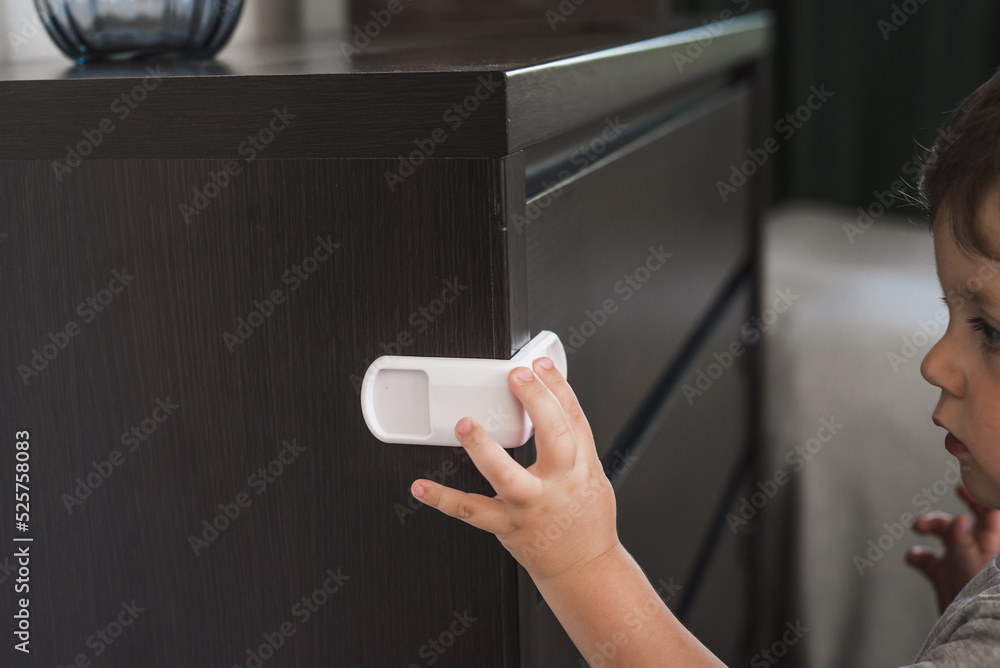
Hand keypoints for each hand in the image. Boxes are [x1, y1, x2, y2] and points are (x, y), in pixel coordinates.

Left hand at [410, 357, 619, 581]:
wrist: (583, 569)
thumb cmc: (586, 519)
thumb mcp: (592, 474)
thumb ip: (573, 441)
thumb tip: (552, 397)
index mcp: (582, 467)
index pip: (575, 419)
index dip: (558, 388)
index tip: (540, 365)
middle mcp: (559, 485)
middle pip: (556, 439)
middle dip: (537, 404)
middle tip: (516, 376)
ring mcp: (530, 507)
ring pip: (508, 478)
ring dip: (484, 450)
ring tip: (465, 424)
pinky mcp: (506, 527)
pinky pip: (471, 512)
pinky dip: (443, 500)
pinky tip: (421, 486)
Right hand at [906, 483, 999, 612]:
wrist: (967, 631)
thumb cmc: (979, 596)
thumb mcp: (971, 567)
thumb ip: (963, 543)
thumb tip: (961, 519)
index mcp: (989, 542)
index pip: (988, 512)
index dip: (978, 496)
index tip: (962, 484)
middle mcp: (974, 548)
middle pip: (962, 520)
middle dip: (951, 504)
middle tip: (932, 504)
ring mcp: (958, 561)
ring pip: (941, 534)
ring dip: (928, 525)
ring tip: (918, 527)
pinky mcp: (943, 575)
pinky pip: (927, 558)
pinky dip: (918, 555)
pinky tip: (915, 558)